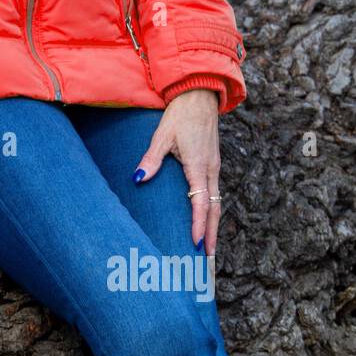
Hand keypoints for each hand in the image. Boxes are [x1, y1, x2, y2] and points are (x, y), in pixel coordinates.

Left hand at [131, 90, 221, 254]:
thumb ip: (151, 159)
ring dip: (214, 226)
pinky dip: (212, 212)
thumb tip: (139, 178)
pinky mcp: (213, 165)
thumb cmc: (180, 115)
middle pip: (214, 209)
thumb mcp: (162, 135)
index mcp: (199, 165)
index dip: (199, 224)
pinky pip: (214, 194)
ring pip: (216, 203)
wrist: (200, 96)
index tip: (196, 243)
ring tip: (209, 249)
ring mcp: (214, 168)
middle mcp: (211, 170)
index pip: (200, 202)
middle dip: (212, 235)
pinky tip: (207, 222)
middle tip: (208, 259)